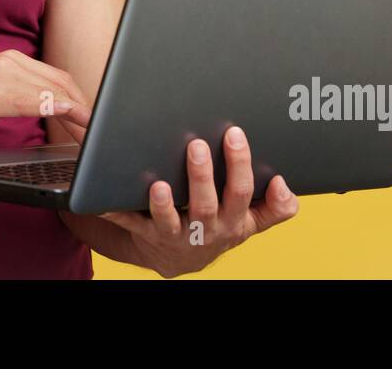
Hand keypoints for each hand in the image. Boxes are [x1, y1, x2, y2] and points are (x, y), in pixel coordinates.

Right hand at [0, 49, 91, 142]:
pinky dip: (52, 105)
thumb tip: (53, 110)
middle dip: (85, 106)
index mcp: (11, 61)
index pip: (58, 78)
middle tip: (100, 129)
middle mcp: (8, 63)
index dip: (82, 98)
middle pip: (60, 83)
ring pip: (49, 90)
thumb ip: (21, 95)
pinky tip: (66, 113)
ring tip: (90, 129)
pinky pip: (27, 99)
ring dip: (75, 110)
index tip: (96, 119)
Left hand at [98, 126, 298, 278]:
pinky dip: (118, 212)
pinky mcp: (147, 235)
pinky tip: (108, 200)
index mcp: (233, 220)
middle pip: (205, 203)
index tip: (234, 134)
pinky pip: (131, 224)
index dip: (240, 165)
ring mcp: (176, 234)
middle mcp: (206, 229)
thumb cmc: (220, 225)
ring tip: (159, 184)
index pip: (241, 192)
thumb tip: (283, 184)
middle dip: (201, 175)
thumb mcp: (252, 221)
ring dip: (163, 203)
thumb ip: (275, 207)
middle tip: (196, 145)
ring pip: (170, 220)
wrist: (183, 258)